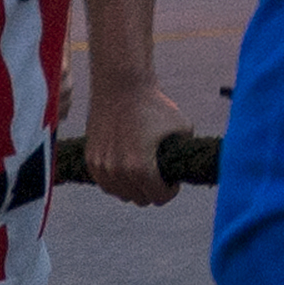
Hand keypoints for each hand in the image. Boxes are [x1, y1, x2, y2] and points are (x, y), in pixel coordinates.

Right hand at [86, 78, 191, 207]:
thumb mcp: (183, 127)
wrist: (121, 85)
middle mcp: (118, 172)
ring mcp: (102, 167)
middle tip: (158, 176)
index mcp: (141, 168)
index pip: (159, 198)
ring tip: (143, 174)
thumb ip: (186, 150)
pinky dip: (117, 182)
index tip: (172, 180)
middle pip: (141, 199)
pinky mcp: (91, 160)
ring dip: (134, 189)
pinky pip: (106, 184)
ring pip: (122, 194)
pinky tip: (127, 171)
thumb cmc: (154, 104)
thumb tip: (192, 163)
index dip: (170, 191)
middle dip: (152, 190)